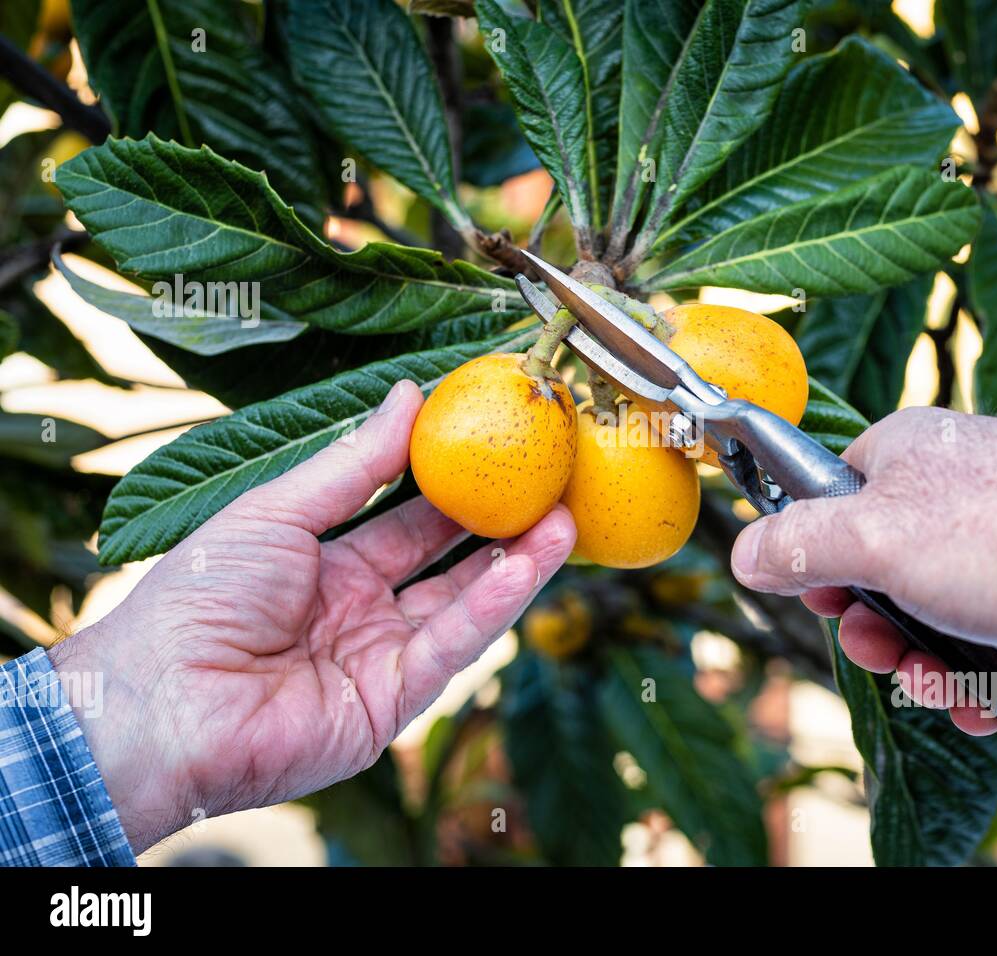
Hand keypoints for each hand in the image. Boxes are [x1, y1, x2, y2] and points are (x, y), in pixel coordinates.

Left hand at [47, 381, 575, 850]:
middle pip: (447, 560)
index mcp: (325, 565)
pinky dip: (494, 605)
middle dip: (501, 524)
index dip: (453, 482)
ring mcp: (380, 657)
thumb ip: (354, 462)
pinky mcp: (394, 701)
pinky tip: (530, 563)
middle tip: (550, 480)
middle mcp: (360, 611)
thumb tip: (408, 394)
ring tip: (566, 516)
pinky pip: (452, 646)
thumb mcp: (279, 510)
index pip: (407, 518)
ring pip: (463, 604)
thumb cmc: (199, 596)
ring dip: (516, 564)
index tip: (500, 441)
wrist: (162, 703)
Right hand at [730, 407, 996, 733]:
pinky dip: (977, 667)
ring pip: (933, 609)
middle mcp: (951, 484)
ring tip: (946, 683)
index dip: (819, 562)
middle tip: (888, 654)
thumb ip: (800, 545)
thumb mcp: (875, 540)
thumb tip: (742, 554)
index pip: (829, 501)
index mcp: (902, 452)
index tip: (827, 600)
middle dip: (877, 630)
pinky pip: (986, 628)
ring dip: (927, 662)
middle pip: (879, 569)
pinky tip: (984, 694)